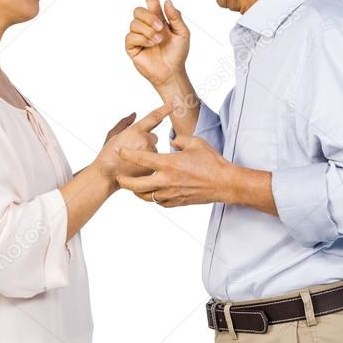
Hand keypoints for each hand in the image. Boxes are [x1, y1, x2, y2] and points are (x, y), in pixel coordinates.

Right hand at [94, 102, 173, 182]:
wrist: (106, 175)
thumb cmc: (106, 154)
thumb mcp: (113, 135)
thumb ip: (124, 123)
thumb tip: (134, 114)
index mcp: (136, 130)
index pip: (154, 117)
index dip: (166, 108)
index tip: (175, 102)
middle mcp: (145, 140)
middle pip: (153, 137)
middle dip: (145, 140)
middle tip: (132, 149)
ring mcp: (150, 154)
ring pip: (153, 149)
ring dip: (146, 152)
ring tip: (131, 160)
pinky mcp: (152, 166)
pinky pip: (153, 161)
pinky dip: (147, 163)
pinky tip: (135, 168)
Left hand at [115, 133, 232, 206]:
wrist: (224, 183)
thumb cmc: (211, 162)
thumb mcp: (195, 142)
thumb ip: (179, 140)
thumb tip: (171, 142)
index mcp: (169, 163)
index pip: (142, 159)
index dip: (128, 154)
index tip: (119, 150)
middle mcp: (167, 180)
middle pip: (137, 185)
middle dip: (124, 181)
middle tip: (119, 177)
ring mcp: (171, 193)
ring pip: (146, 197)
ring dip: (137, 192)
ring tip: (133, 186)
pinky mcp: (177, 202)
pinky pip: (159, 202)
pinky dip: (153, 197)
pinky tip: (153, 192)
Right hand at [124, 0, 189, 87]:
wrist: (172, 72)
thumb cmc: (178, 53)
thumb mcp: (183, 33)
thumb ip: (176, 17)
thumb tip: (167, 1)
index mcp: (159, 19)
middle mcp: (146, 25)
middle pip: (139, 10)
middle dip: (150, 18)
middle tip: (161, 30)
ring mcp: (137, 35)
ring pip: (135, 23)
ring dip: (149, 31)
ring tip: (158, 41)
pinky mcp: (131, 46)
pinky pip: (131, 36)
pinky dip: (143, 39)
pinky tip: (150, 45)